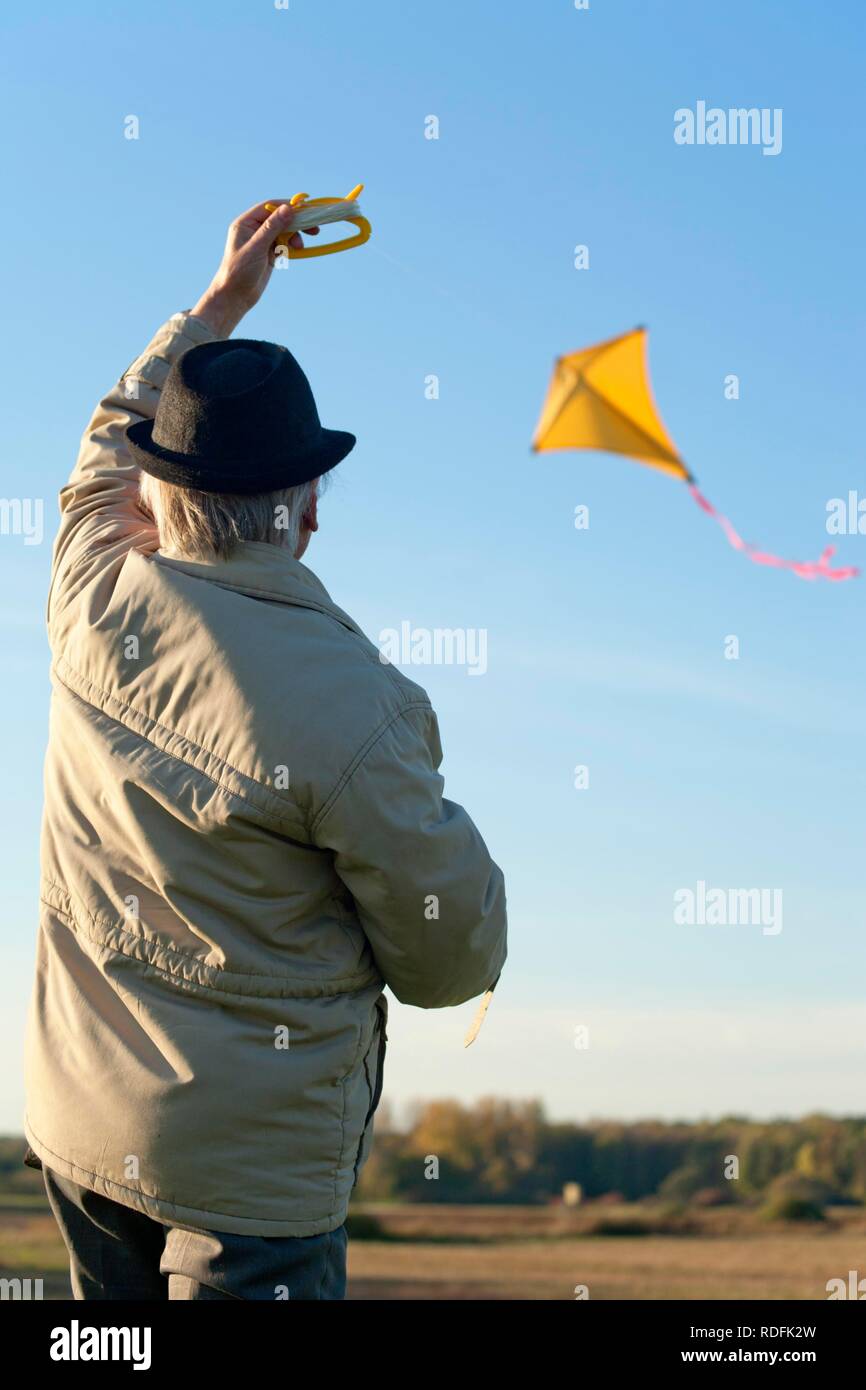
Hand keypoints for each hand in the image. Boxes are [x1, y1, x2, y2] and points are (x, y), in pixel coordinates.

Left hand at [191, 199, 320, 335]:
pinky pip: (284, 243)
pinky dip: (291, 245)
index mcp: (246, 223)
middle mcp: (254, 229)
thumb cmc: (239, 271)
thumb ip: (272, 227)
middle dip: (296, 222)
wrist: (235, 296)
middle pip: (279, 218)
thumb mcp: (257, 247)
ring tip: (299, 246)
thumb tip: (287, 208)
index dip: (287, 206)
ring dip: (294, 236)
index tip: (305, 210)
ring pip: (283, 231)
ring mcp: (262, 241)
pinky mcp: (268, 253)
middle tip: (314, 228)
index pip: (269, 207)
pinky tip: (294, 251)